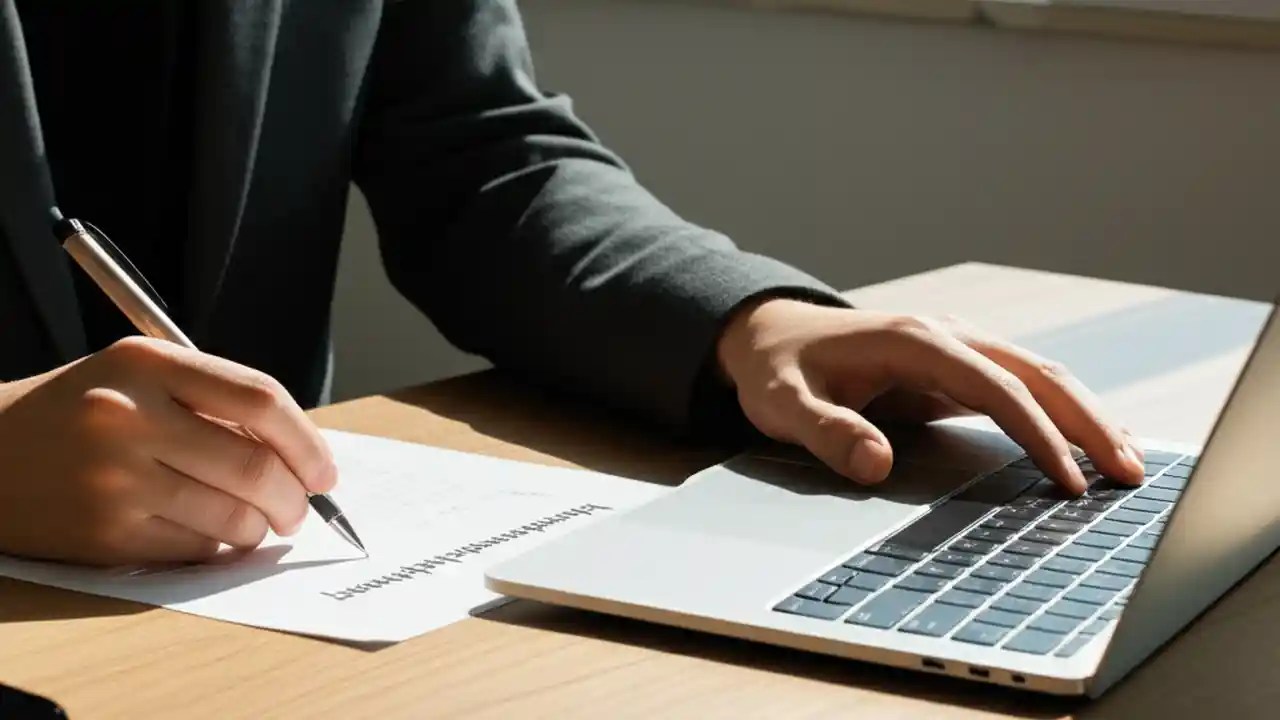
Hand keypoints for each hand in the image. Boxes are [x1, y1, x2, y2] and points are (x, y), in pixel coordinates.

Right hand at [0, 337, 335, 565]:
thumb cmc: (75, 413)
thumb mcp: (139, 377)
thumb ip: (213, 402)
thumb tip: (300, 454)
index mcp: (148, 363)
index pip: (261, 400)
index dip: (307, 442)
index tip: (325, 470)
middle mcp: (130, 416)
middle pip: (255, 466)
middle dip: (295, 498)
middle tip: (299, 509)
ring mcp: (115, 478)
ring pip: (233, 516)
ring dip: (258, 528)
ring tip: (253, 523)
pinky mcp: (104, 534)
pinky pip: (195, 549)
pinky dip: (216, 547)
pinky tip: (205, 534)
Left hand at [716, 299, 1143, 493]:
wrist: (772, 336)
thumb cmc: (779, 371)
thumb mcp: (784, 405)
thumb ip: (827, 432)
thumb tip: (877, 464)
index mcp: (913, 341)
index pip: (993, 387)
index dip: (1034, 433)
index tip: (1065, 479)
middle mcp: (945, 336)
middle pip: (1035, 373)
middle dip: (1086, 421)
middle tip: (1129, 474)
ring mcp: (955, 349)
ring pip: (1038, 376)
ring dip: (1084, 415)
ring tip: (1126, 464)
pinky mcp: (955, 369)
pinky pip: (1020, 388)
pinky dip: (1058, 413)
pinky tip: (1084, 443)